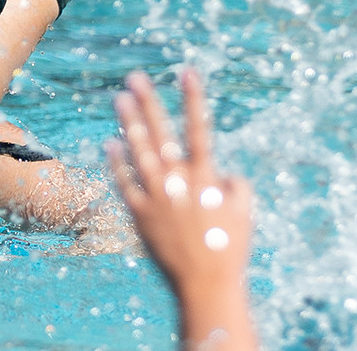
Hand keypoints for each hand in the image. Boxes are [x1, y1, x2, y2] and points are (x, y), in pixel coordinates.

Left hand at [107, 70, 252, 301]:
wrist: (206, 284)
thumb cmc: (231, 247)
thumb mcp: (245, 211)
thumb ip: (235, 183)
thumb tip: (221, 171)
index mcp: (207, 177)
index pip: (199, 128)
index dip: (193, 99)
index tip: (188, 71)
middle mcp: (180, 182)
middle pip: (162, 133)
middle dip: (150, 102)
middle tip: (136, 77)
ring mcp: (157, 197)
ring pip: (139, 152)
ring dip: (130, 123)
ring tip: (119, 98)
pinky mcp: (141, 215)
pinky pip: (126, 183)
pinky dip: (118, 162)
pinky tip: (110, 142)